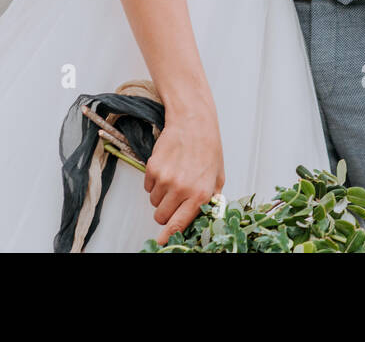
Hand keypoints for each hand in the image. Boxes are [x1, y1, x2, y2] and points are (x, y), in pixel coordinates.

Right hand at [144, 108, 225, 245]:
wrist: (193, 123)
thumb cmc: (208, 148)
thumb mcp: (218, 176)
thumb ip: (211, 199)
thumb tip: (206, 217)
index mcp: (200, 194)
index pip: (179, 224)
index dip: (168, 236)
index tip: (161, 242)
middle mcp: (182, 189)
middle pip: (161, 217)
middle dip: (165, 212)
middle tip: (174, 199)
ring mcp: (165, 179)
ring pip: (153, 202)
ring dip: (161, 195)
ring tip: (174, 177)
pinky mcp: (153, 169)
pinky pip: (147, 187)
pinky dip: (154, 182)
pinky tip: (167, 168)